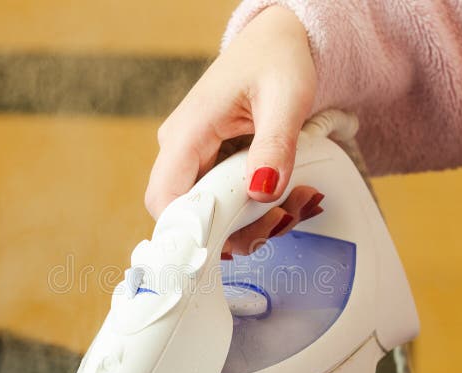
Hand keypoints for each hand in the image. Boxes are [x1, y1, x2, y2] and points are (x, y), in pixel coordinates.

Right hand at [145, 5, 323, 255]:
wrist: (279, 41)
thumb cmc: (277, 59)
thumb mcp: (285, 98)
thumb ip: (275, 145)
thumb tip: (262, 191)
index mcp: (187, 133)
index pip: (164, 201)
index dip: (189, 232)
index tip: (233, 243)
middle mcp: (182, 150)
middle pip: (189, 216)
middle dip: (236, 232)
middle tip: (282, 220)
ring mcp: (196, 159)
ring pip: (209, 214)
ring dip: (253, 224)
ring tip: (296, 205)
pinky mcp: (213, 165)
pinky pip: (225, 202)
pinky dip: (257, 210)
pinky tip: (289, 199)